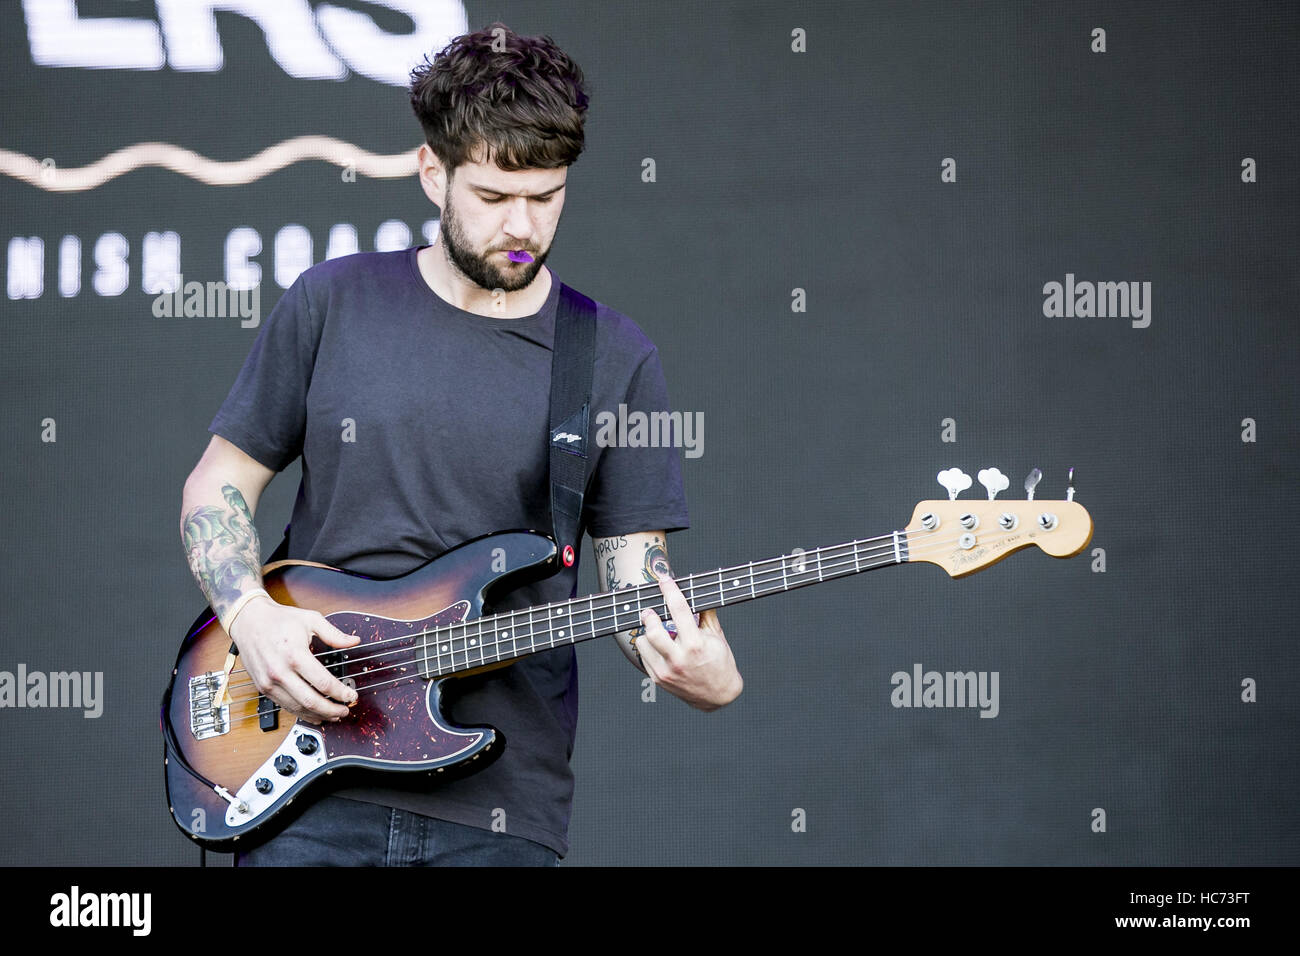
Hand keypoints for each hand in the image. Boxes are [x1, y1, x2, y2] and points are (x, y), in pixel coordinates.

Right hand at [228, 595, 359, 723]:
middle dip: (332, 710)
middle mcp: (280, 671)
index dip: (341, 693)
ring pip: (297, 708)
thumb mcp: (310, 620)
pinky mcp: (263, 688)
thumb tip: (354, 641)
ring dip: (318, 715)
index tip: (351, 696)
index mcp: (295, 654)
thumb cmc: (278, 619)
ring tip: (333, 715)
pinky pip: (285, 706)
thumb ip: (334, 634)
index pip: (323, 682)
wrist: (248, 621)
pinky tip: (314, 714)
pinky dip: (302, 714)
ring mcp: (269, 682)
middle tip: (345, 710)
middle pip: (311, 701)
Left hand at [636, 570, 742, 710]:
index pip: (679, 610)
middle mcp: (678, 659)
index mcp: (695, 645)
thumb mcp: (717, 637)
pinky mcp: (658, 679)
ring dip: (648, 634)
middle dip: (649, 616)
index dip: (670, 590)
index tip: (664, 580)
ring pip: (643, 642)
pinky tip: (661, 649)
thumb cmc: (719, 663)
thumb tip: (697, 593)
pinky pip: (644, 657)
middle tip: (650, 611)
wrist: (717, 695)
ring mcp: (666, 671)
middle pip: (653, 629)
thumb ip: (706, 614)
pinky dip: (650, 649)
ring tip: (659, 634)